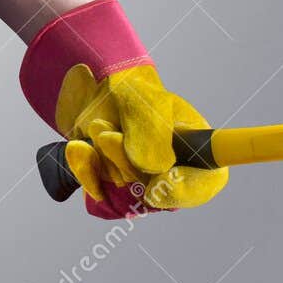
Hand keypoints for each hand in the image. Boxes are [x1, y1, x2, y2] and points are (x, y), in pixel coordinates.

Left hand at [20, 0, 227, 219]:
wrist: (91, 88)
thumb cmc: (131, 89)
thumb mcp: (143, 101)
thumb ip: (150, 132)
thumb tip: (152, 169)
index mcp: (195, 151)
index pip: (203, 184)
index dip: (185, 191)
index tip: (160, 182)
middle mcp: (170, 175)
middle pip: (152, 192)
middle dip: (124, 162)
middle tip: (107, 132)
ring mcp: (140, 184)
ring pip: (121, 193)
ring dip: (103, 158)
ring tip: (97, 126)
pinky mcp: (112, 187)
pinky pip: (97, 192)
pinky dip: (84, 169)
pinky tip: (79, 147)